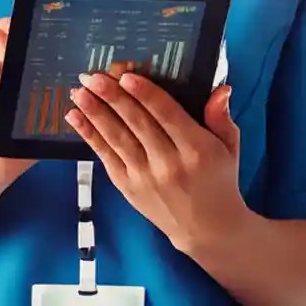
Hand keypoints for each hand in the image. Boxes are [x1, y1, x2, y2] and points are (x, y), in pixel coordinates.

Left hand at [65, 72, 249, 253]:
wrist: (206, 230)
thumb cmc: (219, 180)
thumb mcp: (229, 148)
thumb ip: (221, 117)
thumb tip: (220, 89)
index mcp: (197, 150)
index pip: (167, 115)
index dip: (146, 95)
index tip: (127, 76)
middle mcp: (169, 164)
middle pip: (137, 124)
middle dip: (112, 98)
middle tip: (92, 76)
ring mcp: (145, 177)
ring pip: (117, 138)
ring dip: (95, 113)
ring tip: (79, 92)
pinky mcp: (128, 187)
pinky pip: (105, 156)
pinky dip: (89, 135)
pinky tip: (75, 117)